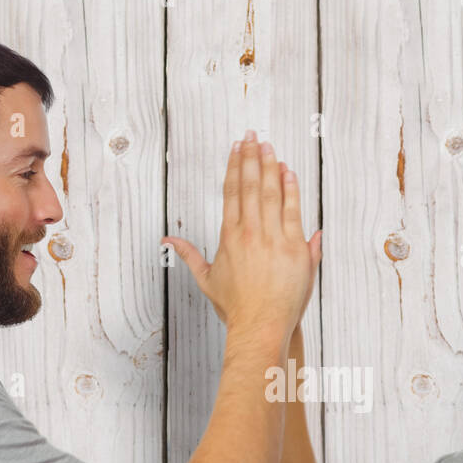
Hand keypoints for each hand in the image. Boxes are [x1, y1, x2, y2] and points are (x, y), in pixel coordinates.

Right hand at [163, 131, 321, 335]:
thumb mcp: (207, 280)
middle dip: (252, 158)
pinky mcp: (293, 248)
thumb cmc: (236, 307)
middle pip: (250, 186)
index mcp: (229, 237)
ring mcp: (272, 239)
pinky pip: (293, 212)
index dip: (235, 167)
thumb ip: (189, 255)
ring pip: (271, 194)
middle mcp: (249, 234)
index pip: (232, 193)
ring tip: (270, 147)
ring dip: (271, 167)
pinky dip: (291, 190)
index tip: (237, 149)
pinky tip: (289, 172)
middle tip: (252, 136)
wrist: (261, 326)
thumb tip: (168, 241)